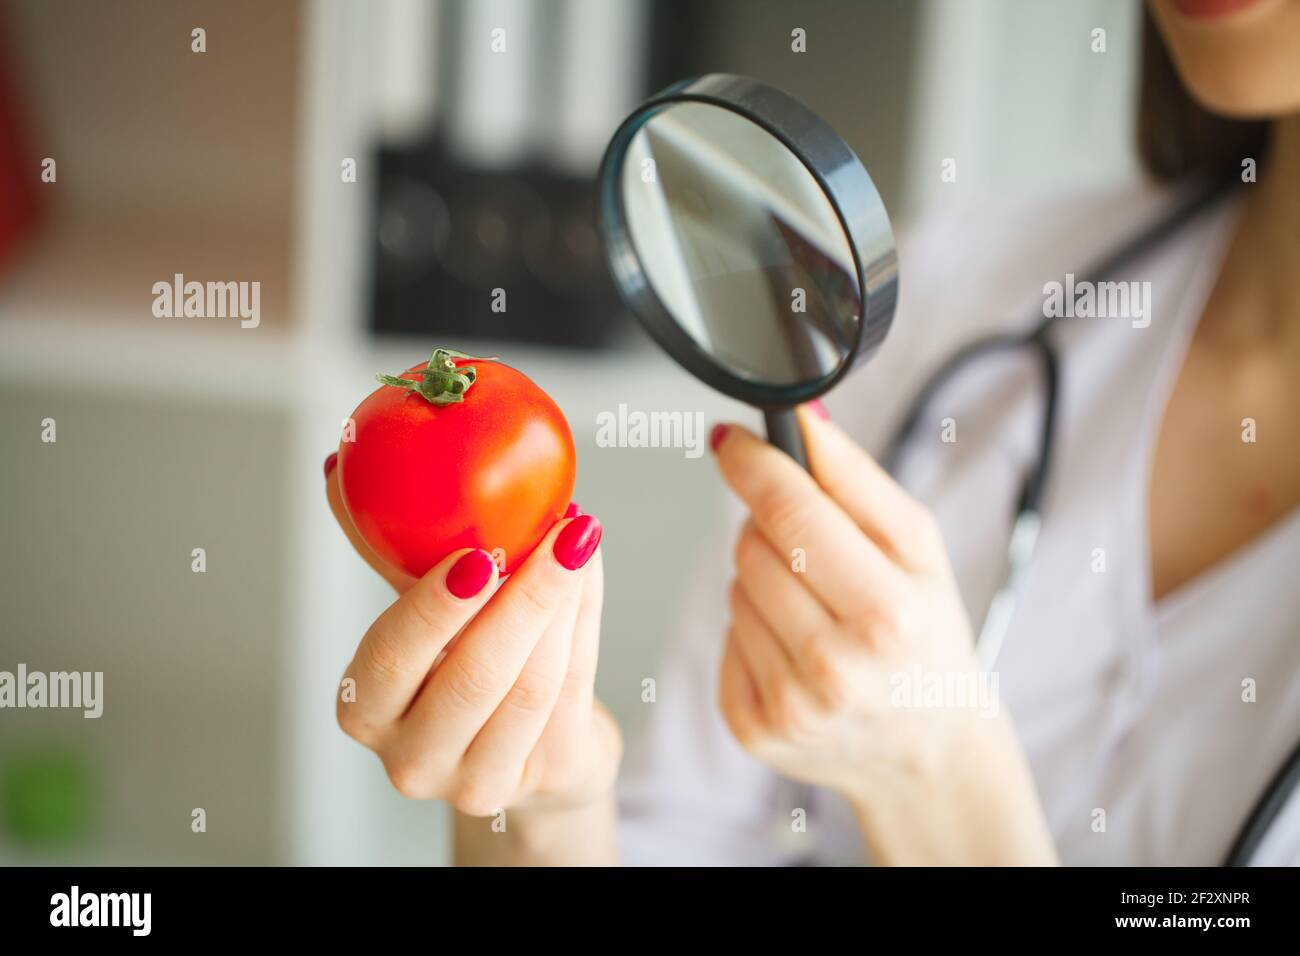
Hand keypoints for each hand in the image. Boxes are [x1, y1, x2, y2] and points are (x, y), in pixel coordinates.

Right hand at [324, 459, 620, 819]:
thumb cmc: (462, 662)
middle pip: (474, 677)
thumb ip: (389, 547)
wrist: (530, 745)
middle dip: (523, 598)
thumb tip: (343, 459)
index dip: (432, 610)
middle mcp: (413, 759)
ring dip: (563, 602)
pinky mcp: (544, 778)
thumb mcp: (422, 610)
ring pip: (532, 686)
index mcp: (365, 708)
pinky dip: (583, 622)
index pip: (391, 660)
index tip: (475, 555)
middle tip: (557, 531)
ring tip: (579, 536)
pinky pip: (571, 692)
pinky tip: (588, 570)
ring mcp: (479, 782)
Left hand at [711, 407, 1055, 863]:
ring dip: (762, 580)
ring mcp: (789, 705)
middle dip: (769, 529)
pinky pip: (725, 639)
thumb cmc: (926, 636)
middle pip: (752, 548)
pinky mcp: (754, 729)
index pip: (790, 512)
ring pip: (733, 590)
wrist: (929, 751)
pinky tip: (796, 647)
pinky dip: (752, 630)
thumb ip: (857, 479)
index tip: (729, 439)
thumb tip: (800, 418)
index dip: (751, 465)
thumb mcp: (919, 550)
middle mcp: (833, 667)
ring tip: (815, 607)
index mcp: (886, 612)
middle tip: (812, 549)